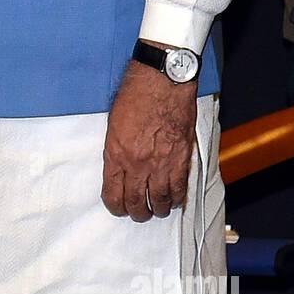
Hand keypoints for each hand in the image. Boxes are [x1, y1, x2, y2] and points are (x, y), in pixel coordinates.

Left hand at [101, 53, 196, 219]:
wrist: (162, 81)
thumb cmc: (135, 94)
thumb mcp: (114, 122)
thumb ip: (116, 148)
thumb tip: (119, 168)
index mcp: (116, 153)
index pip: (112, 193)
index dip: (114, 206)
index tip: (117, 207)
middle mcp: (137, 163)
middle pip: (137, 203)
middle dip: (136, 212)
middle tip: (138, 212)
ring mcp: (161, 164)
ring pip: (160, 202)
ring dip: (158, 209)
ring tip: (156, 208)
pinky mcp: (181, 160)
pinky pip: (179, 190)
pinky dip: (176, 199)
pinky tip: (173, 199)